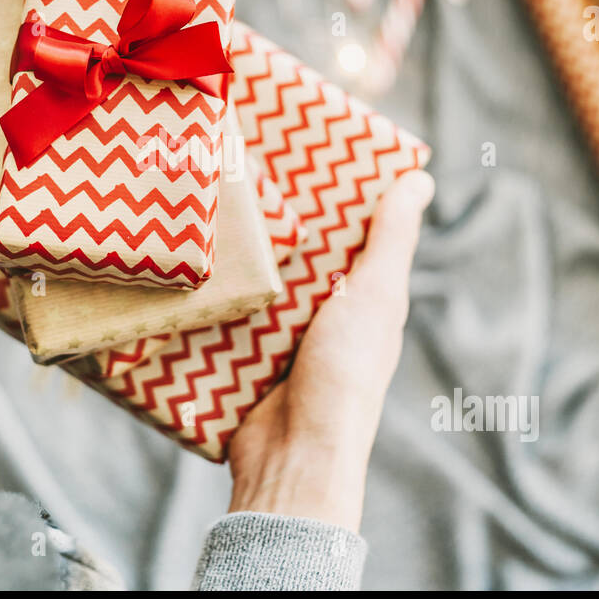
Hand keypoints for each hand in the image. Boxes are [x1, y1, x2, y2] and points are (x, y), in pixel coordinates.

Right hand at [226, 169, 433, 531]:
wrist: (291, 456)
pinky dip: (207, 290)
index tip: (294, 143)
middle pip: (293, 252)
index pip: (344, 232)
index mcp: (359, 297)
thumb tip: (419, 177)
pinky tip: (180, 255)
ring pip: (252, 278)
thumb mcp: (373, 298)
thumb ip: (390, 242)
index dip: (326, 191)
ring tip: (199, 196)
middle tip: (231, 159)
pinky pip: (221, 311)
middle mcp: (319, 313)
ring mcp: (276, 335)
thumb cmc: (344, 375)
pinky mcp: (238, 354)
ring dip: (231, 250)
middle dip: (268, 215)